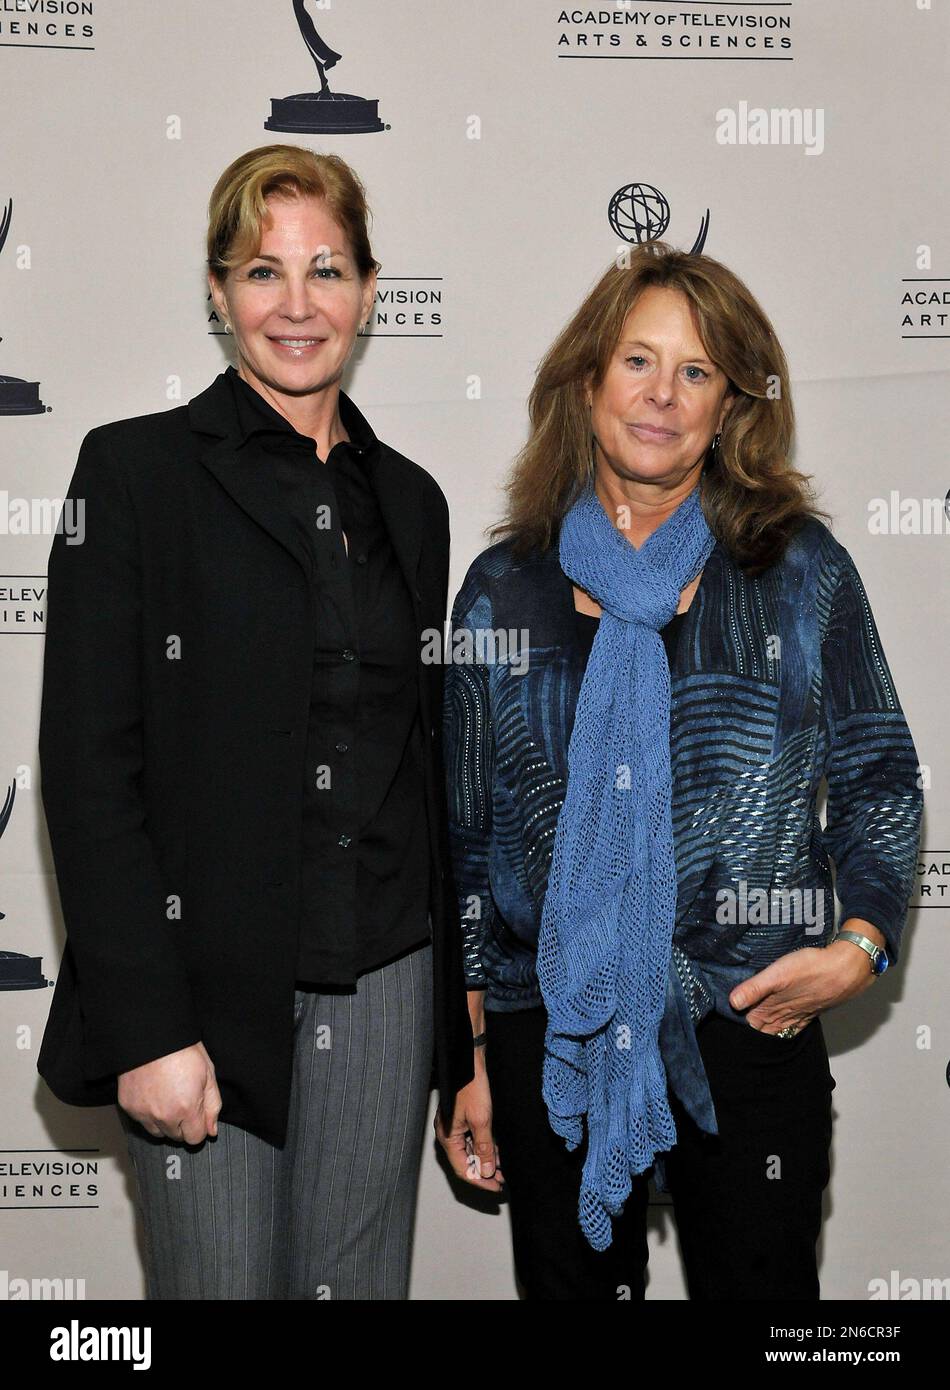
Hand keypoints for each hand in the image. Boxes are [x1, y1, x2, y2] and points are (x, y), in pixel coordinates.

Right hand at [117, 1042, 221, 1143]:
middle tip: (182, 1101)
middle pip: (176, 1136)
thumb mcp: (208, 1074)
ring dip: (164, 1122)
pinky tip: (153, 1094)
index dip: (198, 1126)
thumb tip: (212, 1130)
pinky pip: (141, 1120)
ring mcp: (143, 1113)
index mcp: (187, 1108)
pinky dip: (148, 1113)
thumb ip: (212, 1105)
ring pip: (157, 1132)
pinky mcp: (128, 1106)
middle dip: (182, 1124)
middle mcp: (163, 1116)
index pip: (195, 1138)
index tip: (196, 1114)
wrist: (152, 1034)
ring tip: (167, 1098)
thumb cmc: (181, 1049)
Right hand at [435, 1049, 504, 1192]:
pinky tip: (497, 1152)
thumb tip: (488, 1171)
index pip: (463, 1169)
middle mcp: (449, 1135)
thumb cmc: (471, 1086)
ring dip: (486, 1160)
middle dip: (484, 1172)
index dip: (481, 1181)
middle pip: (466, 1162)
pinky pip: (472, 1140)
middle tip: (503, 1180)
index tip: (497, 1187)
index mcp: (448, 1138)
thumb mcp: (481, 1120)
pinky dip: (484, 1148)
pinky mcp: (463, 1119)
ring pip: (470, 1152)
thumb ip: (484, 1148)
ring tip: (503, 1168)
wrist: (469, 1061)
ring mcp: (455, 1127)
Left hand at [729, 939, 876, 1035]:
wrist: (847, 969)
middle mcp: (788, 1013)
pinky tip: (787, 1027)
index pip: (753, 1023)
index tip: (729, 1022)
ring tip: (757, 1032)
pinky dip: (788, 1027)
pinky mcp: (814, 1007)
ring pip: (781, 1026)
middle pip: (766, 1027)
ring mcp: (802, 1012)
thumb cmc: (812, 968)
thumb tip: (733, 1003)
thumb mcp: (777, 973)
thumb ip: (755, 988)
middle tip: (740, 1028)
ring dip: (768, 1029)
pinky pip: (797, 1023)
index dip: (741, 1024)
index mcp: (775, 1007)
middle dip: (753, 1028)